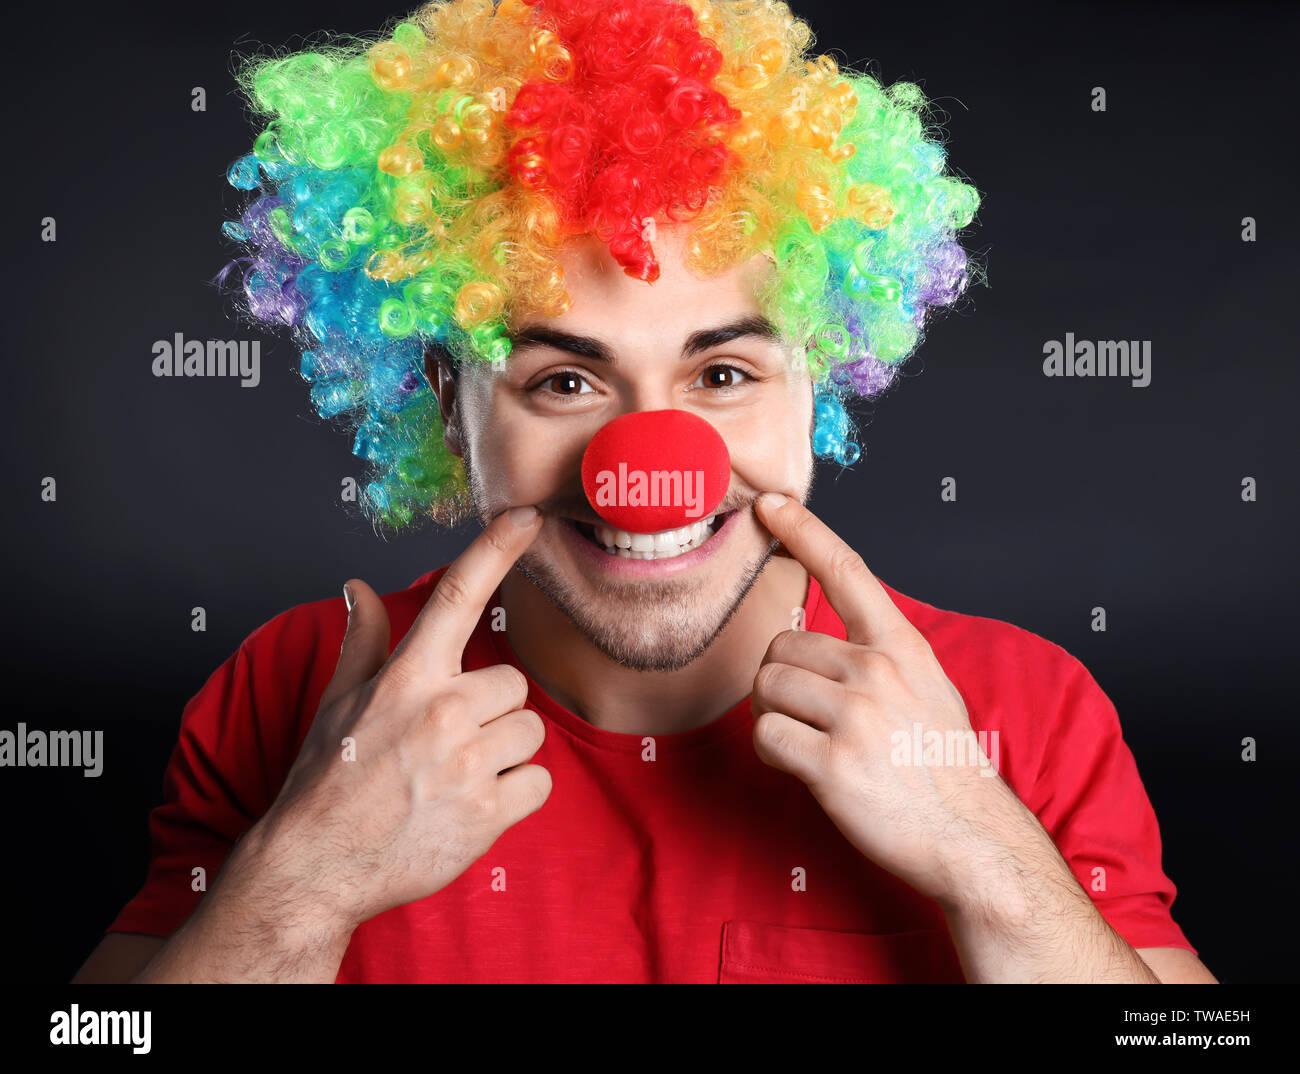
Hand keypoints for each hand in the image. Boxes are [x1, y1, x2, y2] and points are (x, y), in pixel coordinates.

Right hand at [250, 504, 552, 933]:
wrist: (316, 866)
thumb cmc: (326, 779)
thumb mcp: (338, 701)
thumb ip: (364, 641)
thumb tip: (359, 588)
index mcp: (407, 677)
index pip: (457, 596)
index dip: (495, 549)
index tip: (527, 518)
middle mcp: (442, 712)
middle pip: (512, 684)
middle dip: (491, 711)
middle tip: (447, 743)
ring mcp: (467, 763)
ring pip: (530, 732)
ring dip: (505, 752)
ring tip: (456, 776)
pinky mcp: (487, 812)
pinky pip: (538, 782)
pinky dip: (516, 794)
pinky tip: (474, 805)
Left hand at [750, 492, 1031, 909]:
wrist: (971, 838)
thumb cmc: (941, 765)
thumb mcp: (927, 688)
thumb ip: (878, 657)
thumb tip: (814, 645)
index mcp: (902, 646)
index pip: (847, 570)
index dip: (804, 530)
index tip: (770, 503)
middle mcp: (878, 672)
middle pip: (780, 647)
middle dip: (780, 682)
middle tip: (810, 718)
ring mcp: (855, 717)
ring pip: (766, 689)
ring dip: (772, 717)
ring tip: (809, 742)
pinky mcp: (832, 764)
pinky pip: (765, 737)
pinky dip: (772, 754)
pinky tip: (803, 768)